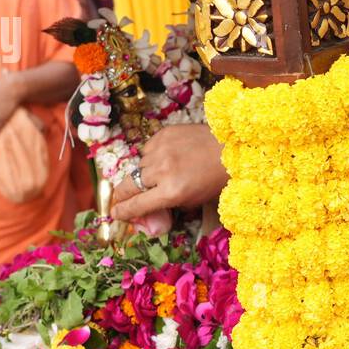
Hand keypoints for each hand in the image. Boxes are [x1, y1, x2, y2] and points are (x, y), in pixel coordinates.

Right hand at [110, 123, 226, 223]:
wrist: (232, 148)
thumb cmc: (216, 179)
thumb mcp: (193, 201)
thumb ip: (166, 205)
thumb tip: (144, 212)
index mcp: (172, 192)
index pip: (136, 205)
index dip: (123, 212)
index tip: (116, 214)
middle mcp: (163, 171)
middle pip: (128, 185)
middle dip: (121, 196)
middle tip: (121, 200)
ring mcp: (161, 150)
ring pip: (138, 167)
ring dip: (143, 175)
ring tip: (159, 176)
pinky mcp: (163, 134)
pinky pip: (147, 150)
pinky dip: (152, 158)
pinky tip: (166, 160)